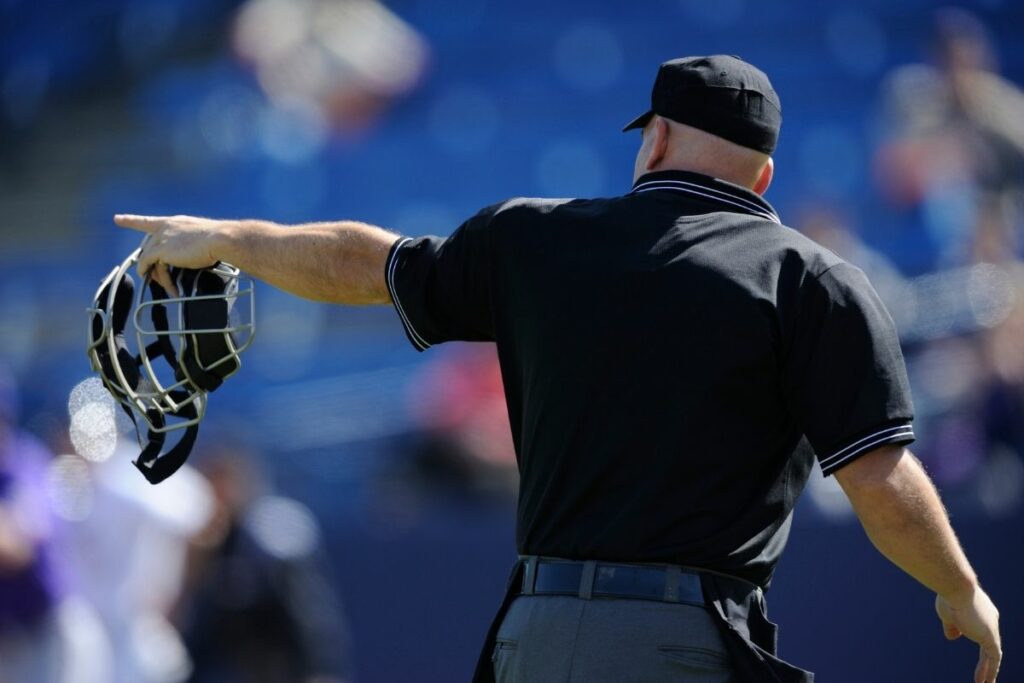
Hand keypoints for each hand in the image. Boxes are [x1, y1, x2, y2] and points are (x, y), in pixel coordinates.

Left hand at [114, 214, 233, 295]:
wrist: (220, 239)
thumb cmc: (217, 239)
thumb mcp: (199, 238)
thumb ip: (188, 245)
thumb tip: (187, 257)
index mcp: (174, 222)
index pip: (148, 221)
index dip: (131, 220)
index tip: (118, 219)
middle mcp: (165, 228)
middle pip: (149, 247)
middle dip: (152, 264)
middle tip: (162, 279)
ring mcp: (162, 238)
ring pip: (149, 258)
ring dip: (157, 275)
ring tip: (170, 287)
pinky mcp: (161, 250)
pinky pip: (150, 265)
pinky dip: (155, 276)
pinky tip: (163, 285)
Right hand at [936, 587, 1001, 681]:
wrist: (956, 587)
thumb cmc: (948, 596)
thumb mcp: (947, 613)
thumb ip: (951, 626)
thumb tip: (952, 637)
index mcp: (980, 608)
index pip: (978, 624)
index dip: (968, 632)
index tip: (957, 637)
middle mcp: (990, 618)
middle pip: (989, 641)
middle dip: (985, 657)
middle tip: (983, 673)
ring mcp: (992, 627)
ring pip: (992, 653)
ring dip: (988, 669)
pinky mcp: (991, 637)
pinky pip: (993, 658)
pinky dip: (990, 671)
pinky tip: (983, 682)